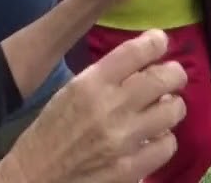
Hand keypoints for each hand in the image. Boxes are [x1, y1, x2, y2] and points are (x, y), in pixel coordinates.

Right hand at [8, 29, 186, 182]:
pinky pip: (167, 145)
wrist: (36, 175)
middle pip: (165, 77)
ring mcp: (124, 139)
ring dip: (172, 105)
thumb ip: (106, 76)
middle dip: (174, 73)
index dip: (157, 42)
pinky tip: (153, 138)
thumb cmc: (52, 129)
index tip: (161, 42)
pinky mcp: (131, 168)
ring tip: (163, 108)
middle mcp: (111, 107)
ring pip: (174, 110)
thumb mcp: (72, 90)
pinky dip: (164, 139)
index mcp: (92, 83)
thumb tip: (144, 66)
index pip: (137, 51)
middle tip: (171, 77)